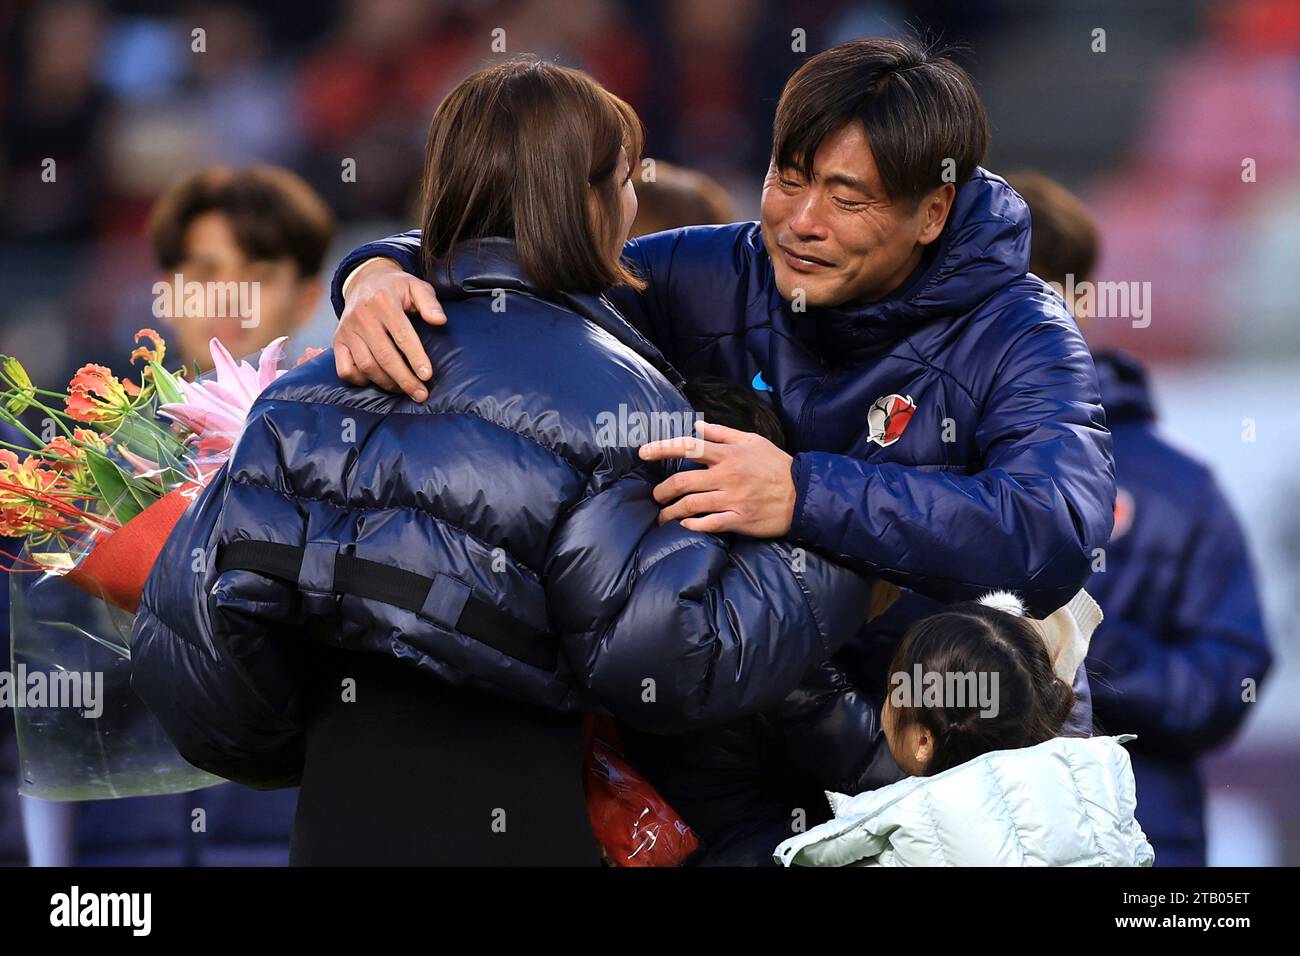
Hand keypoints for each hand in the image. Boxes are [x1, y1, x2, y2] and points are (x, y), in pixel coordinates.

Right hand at [333, 258, 445, 400]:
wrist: (364, 281)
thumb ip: (429, 302)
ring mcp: (347, 330)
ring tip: (404, 390)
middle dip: (404, 379)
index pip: (402, 335)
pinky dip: (360, 380)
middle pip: (384, 356)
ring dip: (386, 383)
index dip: (416, 358)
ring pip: (366, 365)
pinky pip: (345, 369)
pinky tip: (376, 381)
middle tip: (421, 394)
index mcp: (383, 301)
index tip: (427, 376)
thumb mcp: (415, 286)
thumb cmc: (395, 288)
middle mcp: (362, 316)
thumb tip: (440, 321)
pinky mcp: (338, 341)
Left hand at [638, 421, 796, 535]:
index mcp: (728, 454)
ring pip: (691, 505)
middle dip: (662, 490)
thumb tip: (696, 425)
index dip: (662, 448)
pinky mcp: (739, 520)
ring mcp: (732, 499)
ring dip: (671, 512)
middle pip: (683, 481)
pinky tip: (685, 526)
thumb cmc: (776, 465)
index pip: (688, 447)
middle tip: (655, 496)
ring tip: (663, 516)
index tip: (643, 452)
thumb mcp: (752, 441)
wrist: (803, 494)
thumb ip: (722, 433)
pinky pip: (709, 524)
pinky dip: (693, 526)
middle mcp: (727, 476)